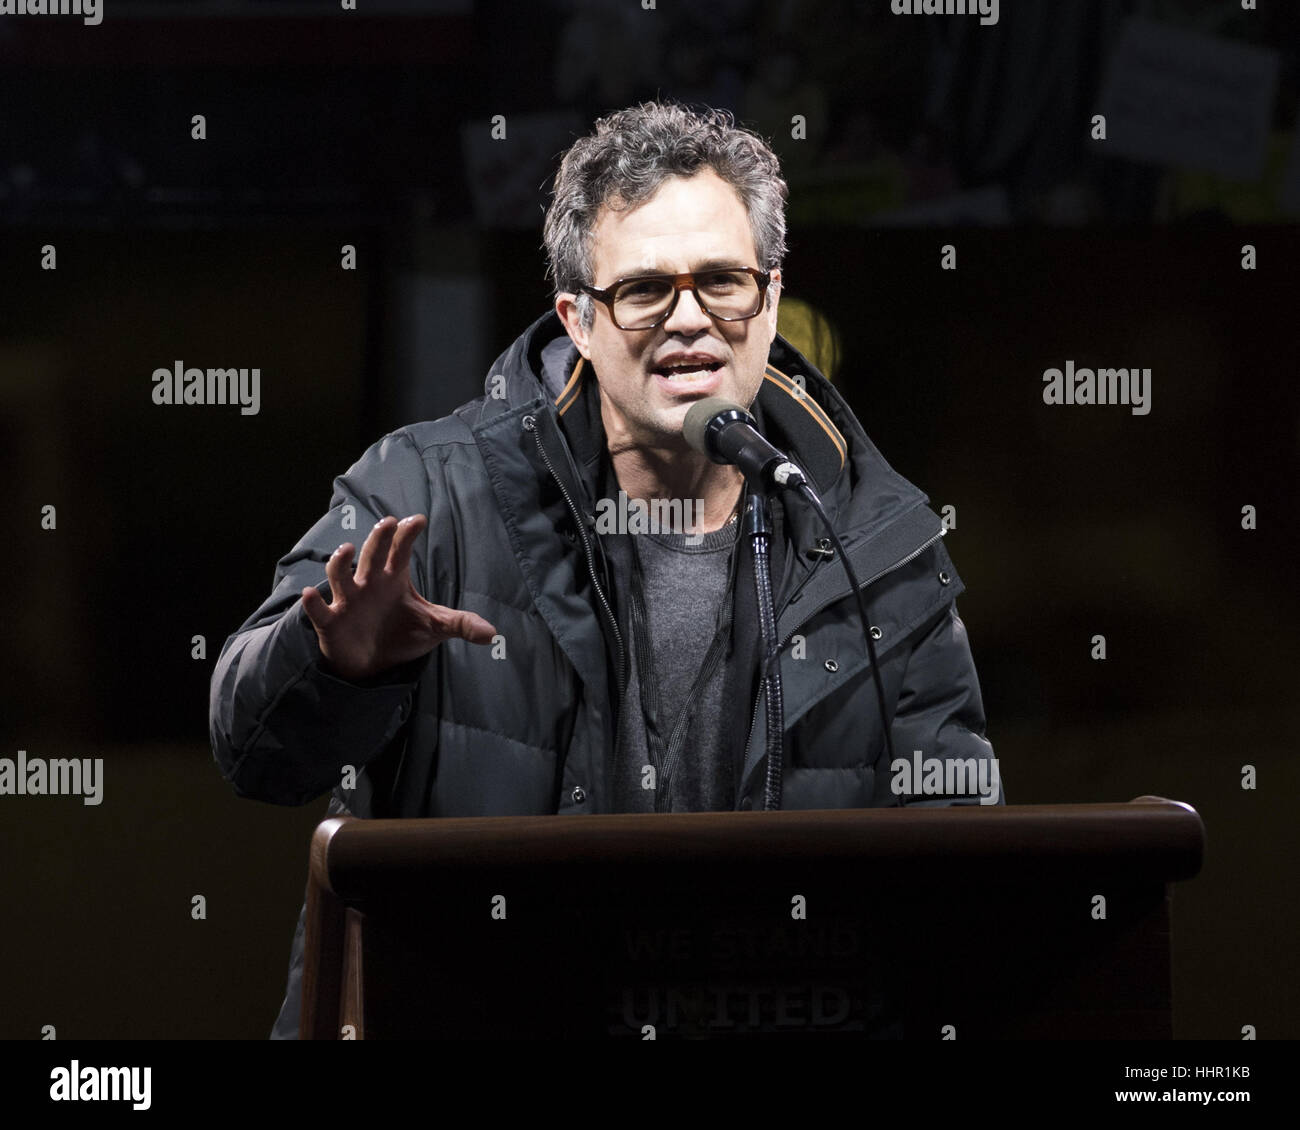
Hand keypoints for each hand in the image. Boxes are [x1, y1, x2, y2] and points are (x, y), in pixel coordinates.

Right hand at [301, 514, 496, 682]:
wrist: (374, 663)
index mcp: (394, 578)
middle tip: (388, 523)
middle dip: (378, 538)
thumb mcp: (434, 627)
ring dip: (340, 562)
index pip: (400, 549)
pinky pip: (319, 610)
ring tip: (347, 550)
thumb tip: (492, 633)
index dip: (407, 534)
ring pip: (339, 574)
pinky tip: (310, 593)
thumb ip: (460, 624)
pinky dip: (313, 602)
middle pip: (371, 554)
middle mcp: (369, 583)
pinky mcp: (331, 622)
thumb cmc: (402, 634)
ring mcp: (348, 600)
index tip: (418, 521)